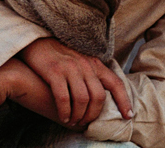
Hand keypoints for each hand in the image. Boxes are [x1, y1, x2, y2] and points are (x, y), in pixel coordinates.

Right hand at [19, 38, 133, 126]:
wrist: (36, 42)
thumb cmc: (59, 56)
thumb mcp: (80, 61)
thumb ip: (91, 75)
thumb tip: (100, 98)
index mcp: (94, 63)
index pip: (115, 83)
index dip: (124, 101)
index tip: (128, 116)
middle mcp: (85, 64)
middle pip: (99, 96)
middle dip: (93, 114)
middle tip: (85, 123)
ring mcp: (70, 67)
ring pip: (82, 99)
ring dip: (78, 115)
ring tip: (73, 121)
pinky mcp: (54, 71)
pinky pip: (63, 98)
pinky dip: (65, 111)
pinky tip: (63, 117)